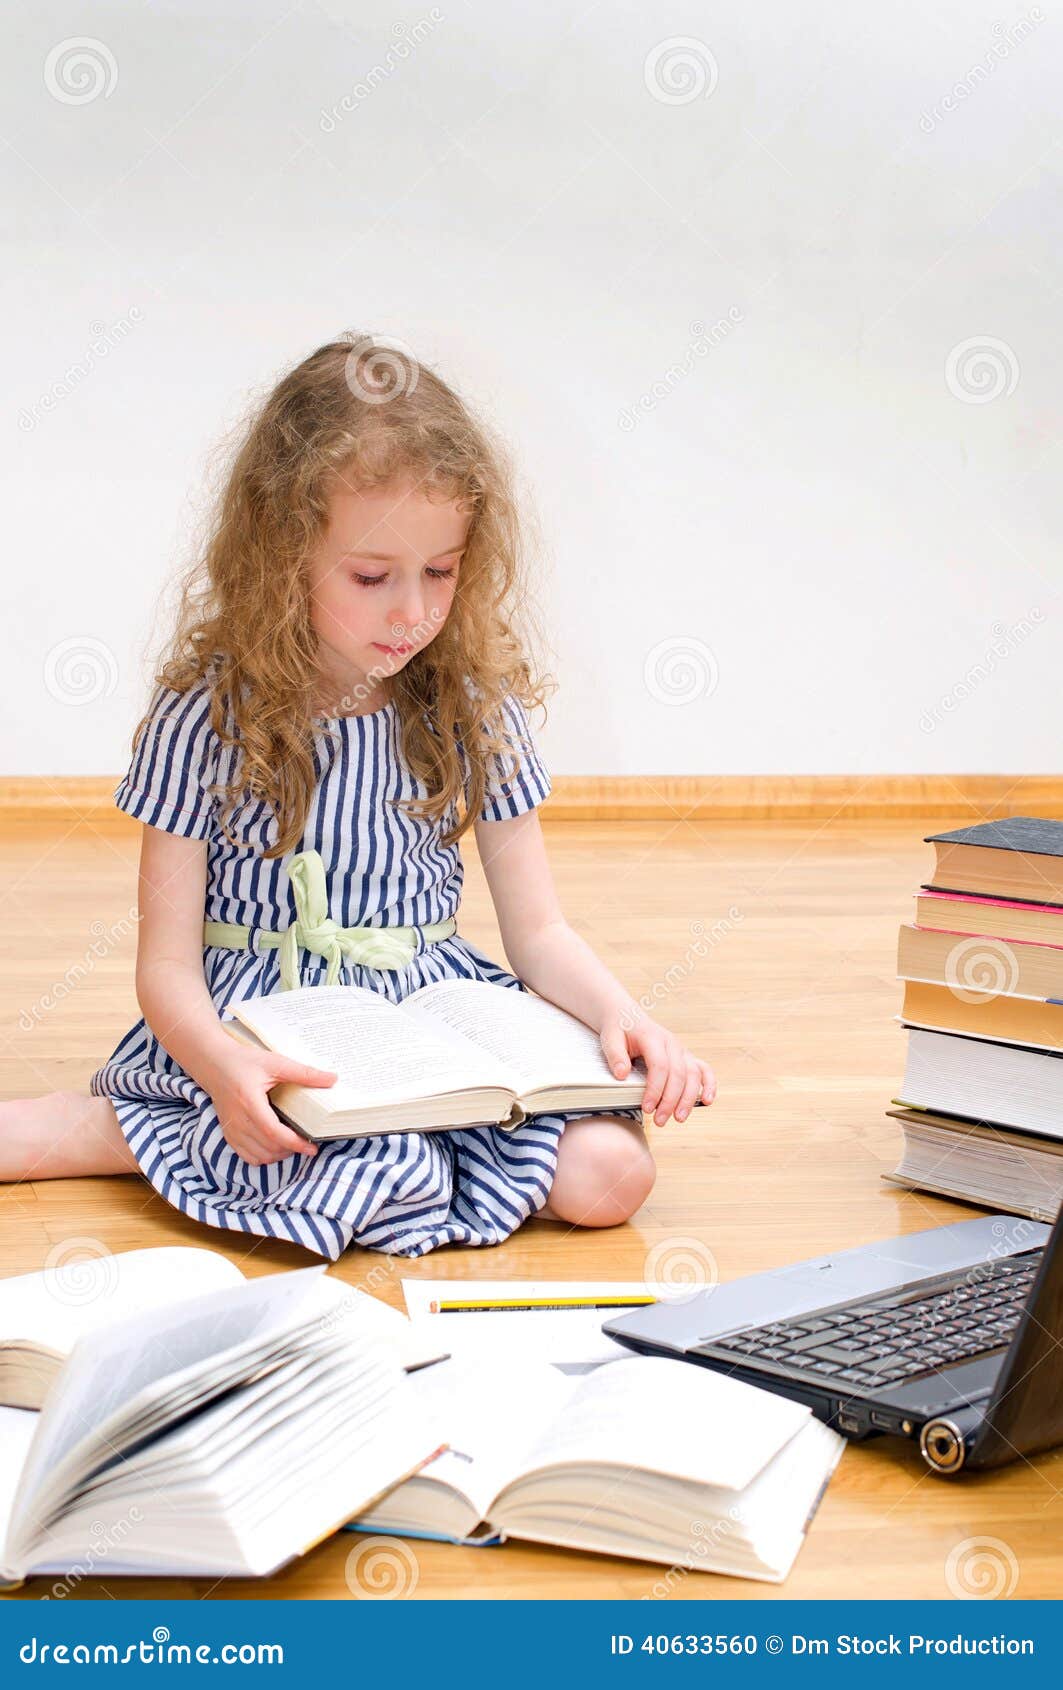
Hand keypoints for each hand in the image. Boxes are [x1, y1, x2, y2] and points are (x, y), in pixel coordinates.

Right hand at [204, 1044, 337, 1165]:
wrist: (215, 1064)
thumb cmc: (244, 1062)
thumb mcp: (275, 1062)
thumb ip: (304, 1073)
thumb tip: (332, 1079)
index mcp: (249, 1101)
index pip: (272, 1132)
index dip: (294, 1143)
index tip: (311, 1147)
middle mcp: (238, 1119)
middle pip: (268, 1147)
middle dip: (291, 1150)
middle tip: (307, 1142)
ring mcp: (231, 1129)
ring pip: (258, 1156)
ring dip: (279, 1155)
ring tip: (293, 1144)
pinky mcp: (228, 1133)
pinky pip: (247, 1156)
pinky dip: (264, 1157)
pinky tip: (275, 1147)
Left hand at [599, 1007, 715, 1126]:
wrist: (628, 1016)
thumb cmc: (618, 1030)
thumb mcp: (610, 1038)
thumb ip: (615, 1055)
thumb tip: (621, 1075)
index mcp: (653, 1037)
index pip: (659, 1066)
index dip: (655, 1089)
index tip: (646, 1108)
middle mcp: (671, 1043)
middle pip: (678, 1074)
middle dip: (670, 1100)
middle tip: (660, 1120)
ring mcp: (681, 1050)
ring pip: (693, 1074)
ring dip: (688, 1098)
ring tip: (679, 1118)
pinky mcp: (686, 1057)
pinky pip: (703, 1070)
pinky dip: (709, 1084)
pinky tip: (707, 1101)